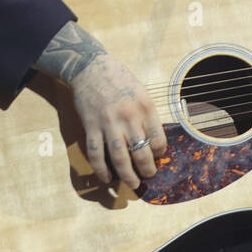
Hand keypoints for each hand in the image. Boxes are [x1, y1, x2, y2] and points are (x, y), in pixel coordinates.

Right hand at [34, 20, 167, 186]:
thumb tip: (153, 138)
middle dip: (147, 169)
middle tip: (149, 176)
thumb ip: (147, 114)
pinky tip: (106, 178)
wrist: (91, 67)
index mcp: (145, 107)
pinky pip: (96, 153)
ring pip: (120, 158)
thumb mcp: (141, 92)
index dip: (160, 152)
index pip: (158, 138)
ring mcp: (109, 123)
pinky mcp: (91, 126)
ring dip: (128, 175)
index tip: (158, 156)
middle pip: (141, 152)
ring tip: (134, 184)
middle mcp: (129, 117)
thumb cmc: (120, 79)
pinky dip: (101, 169)